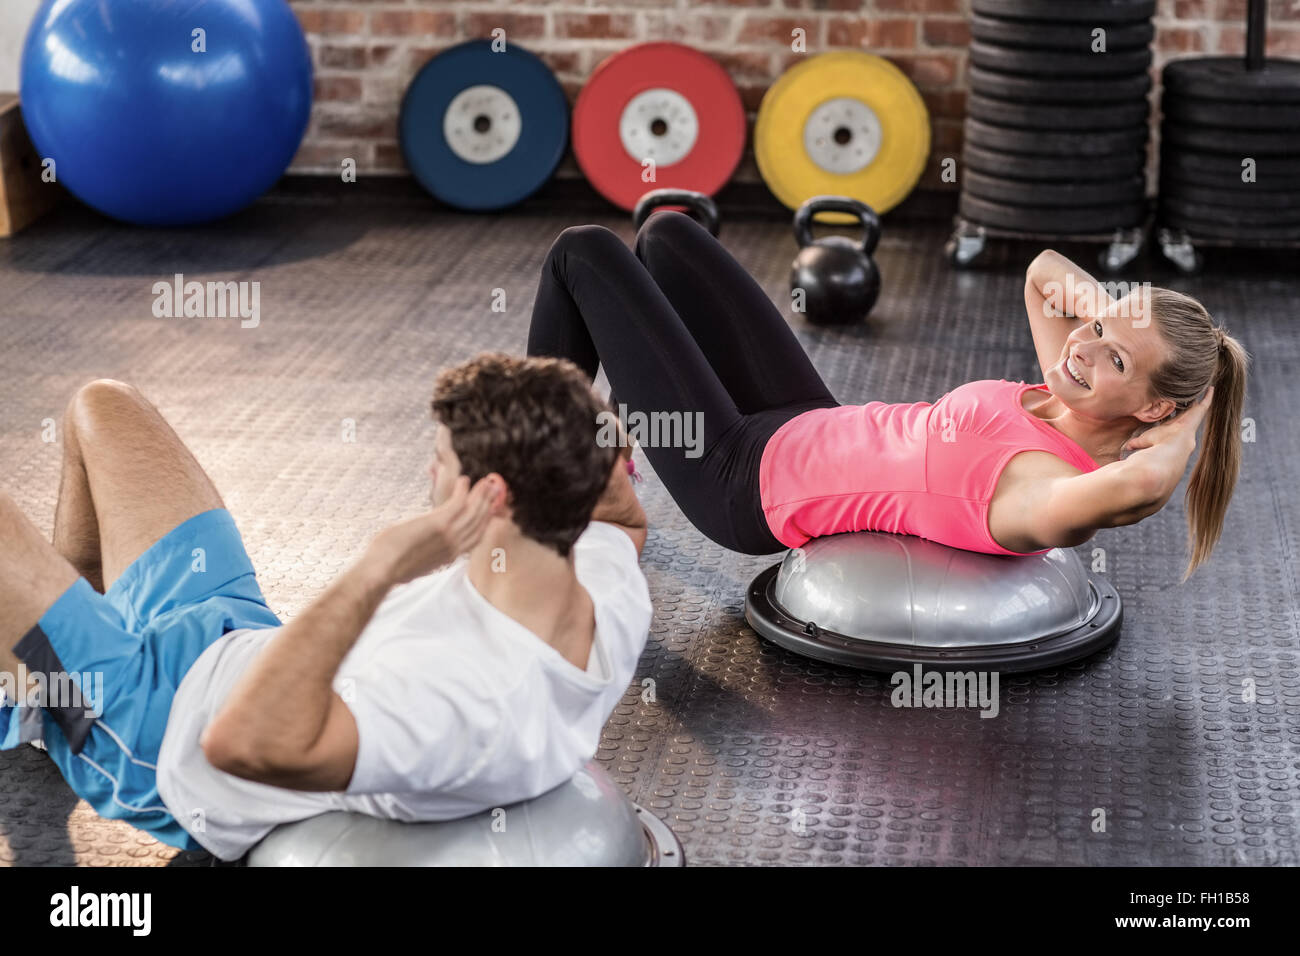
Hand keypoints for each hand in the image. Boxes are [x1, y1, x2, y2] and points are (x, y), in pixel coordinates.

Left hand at [367, 474, 501, 584]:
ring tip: (485, 481)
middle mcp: (454, 546)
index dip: (486, 520)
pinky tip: (465, 480)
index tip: (491, 508)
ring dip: (480, 495)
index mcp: (450, 556)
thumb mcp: (415, 562)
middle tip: (495, 489)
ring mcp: (448, 535)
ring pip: (472, 512)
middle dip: (489, 504)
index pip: (476, 537)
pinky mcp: (439, 524)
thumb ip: (424, 554)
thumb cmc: (391, 566)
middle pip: (479, 523)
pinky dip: (463, 491)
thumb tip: (416, 549)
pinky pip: (458, 504)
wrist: (383, 569)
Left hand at [1122, 386, 1213, 455]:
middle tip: (1186, 391)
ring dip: (1196, 396)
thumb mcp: (1143, 441)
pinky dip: (1208, 396)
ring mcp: (1190, 419)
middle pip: (1184, 409)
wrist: (1169, 450)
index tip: (1169, 402)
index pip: (1171, 416)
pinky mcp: (1198, 415)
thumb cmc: (1155, 446)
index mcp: (1170, 427)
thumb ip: (1136, 443)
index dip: (1170, 409)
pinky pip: (1205, 404)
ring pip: (1195, 405)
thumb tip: (1126, 447)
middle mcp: (1182, 422)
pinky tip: (1211, 388)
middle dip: (1185, 401)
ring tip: (1200, 385)